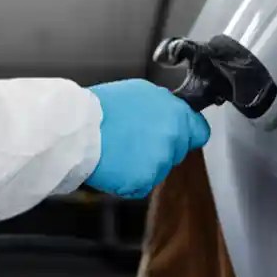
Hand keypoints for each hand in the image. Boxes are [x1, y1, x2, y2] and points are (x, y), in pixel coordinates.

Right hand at [85, 80, 210, 198]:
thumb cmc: (101, 108)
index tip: (179, 136)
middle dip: (160, 149)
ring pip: (158, 169)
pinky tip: (114, 164)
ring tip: (119, 150)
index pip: (199, 131)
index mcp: (175, 113)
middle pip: (176, 151)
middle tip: (133, 140)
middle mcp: (172, 137)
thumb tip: (170, 113)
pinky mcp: (145, 181)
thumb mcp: (139, 92)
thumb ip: (162, 106)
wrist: (77, 129)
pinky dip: (129, 179)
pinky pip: (140, 184)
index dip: (188, 134)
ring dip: (143, 164)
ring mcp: (160, 161)